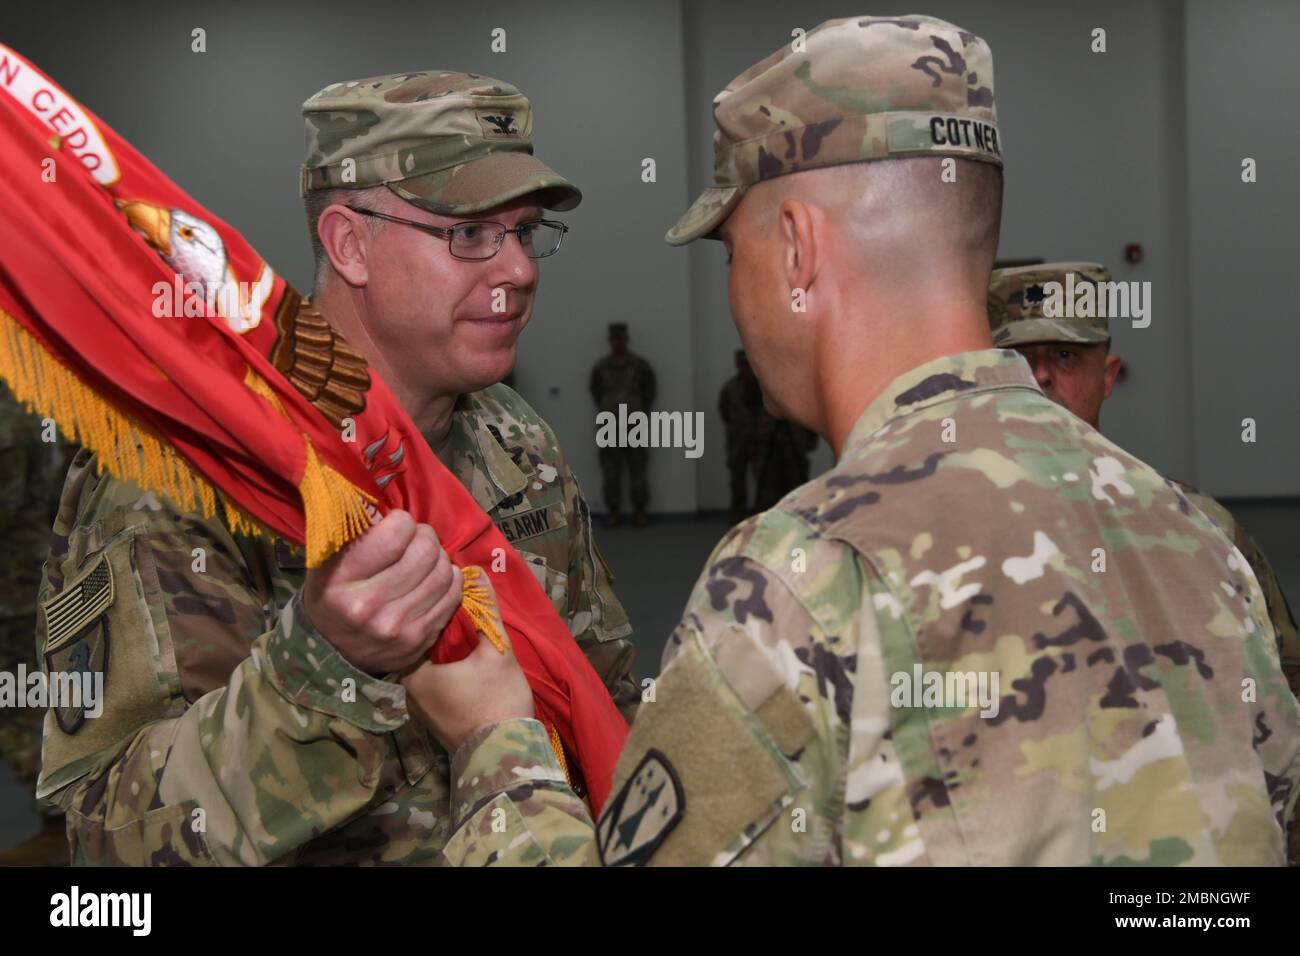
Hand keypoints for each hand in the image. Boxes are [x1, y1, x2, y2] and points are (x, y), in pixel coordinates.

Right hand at [302, 509, 462, 674]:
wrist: (336, 652)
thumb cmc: (334, 595)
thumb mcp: (327, 562)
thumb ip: (353, 533)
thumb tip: (387, 506)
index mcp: (339, 580)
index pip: (394, 534)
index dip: (402, 521)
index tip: (397, 525)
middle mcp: (367, 606)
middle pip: (425, 551)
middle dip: (425, 537)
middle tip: (416, 540)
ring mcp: (396, 626)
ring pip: (442, 572)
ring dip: (439, 557)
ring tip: (426, 558)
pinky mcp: (420, 639)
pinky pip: (452, 595)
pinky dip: (449, 579)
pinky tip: (436, 577)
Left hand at [400, 574, 534, 752]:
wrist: (505, 755)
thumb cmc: (497, 701)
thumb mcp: (497, 651)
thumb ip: (486, 612)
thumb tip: (476, 573)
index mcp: (413, 673)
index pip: (415, 628)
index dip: (435, 611)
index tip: (454, 597)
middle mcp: (406, 692)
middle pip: (419, 648)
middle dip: (438, 631)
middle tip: (461, 612)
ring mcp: (417, 709)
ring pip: (427, 667)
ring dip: (442, 652)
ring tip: (465, 633)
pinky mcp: (431, 719)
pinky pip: (433, 684)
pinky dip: (445, 671)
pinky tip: (465, 661)